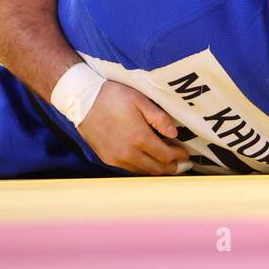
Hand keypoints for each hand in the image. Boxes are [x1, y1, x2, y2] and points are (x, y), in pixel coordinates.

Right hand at [76, 80, 190, 174]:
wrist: (82, 100)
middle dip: (172, 168)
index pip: (166, 155)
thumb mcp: (140, 101)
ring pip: (143, 171)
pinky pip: (130, 169)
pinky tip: (148, 162)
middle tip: (182, 165)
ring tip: (168, 166)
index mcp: (139, 138)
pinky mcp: (107, 158)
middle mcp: (128, 153)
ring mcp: (116, 158)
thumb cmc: (112, 96)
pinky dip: (142, 168)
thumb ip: (159, 118)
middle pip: (156, 168)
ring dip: (157, 170)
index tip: (186, 154)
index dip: (179, 156)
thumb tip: (174, 133)